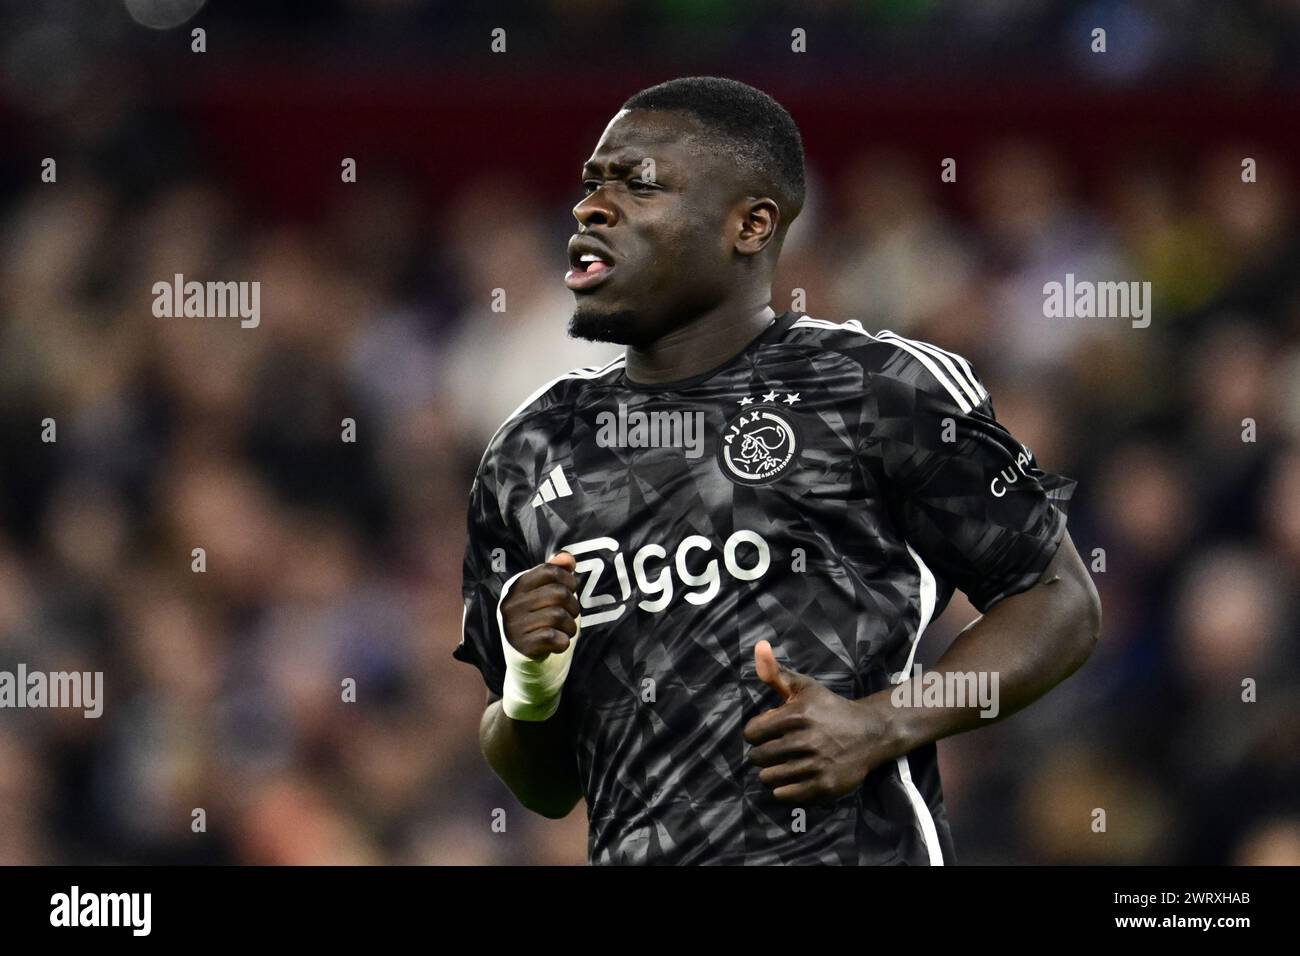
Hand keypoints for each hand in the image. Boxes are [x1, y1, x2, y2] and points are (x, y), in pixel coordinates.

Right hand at [500, 552, 579, 659]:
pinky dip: (563, 641)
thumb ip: (555, 571)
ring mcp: (514, 625)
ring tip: (566, 630)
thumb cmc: (536, 617)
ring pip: (558, 616)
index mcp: (517, 586)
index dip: (568, 579)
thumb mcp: (542, 591)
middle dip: (573, 605)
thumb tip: (567, 558)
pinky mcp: (522, 646)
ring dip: (571, 626)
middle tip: (571, 614)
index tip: (571, 589)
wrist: (522, 655)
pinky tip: (559, 642)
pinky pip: (553, 638)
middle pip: (559, 593)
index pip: (549, 571)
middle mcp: (512, 603)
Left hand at [743, 640, 902, 803]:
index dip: (755, 732)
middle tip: (777, 749)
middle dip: (763, 753)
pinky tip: (795, 776)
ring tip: (785, 763)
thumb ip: (775, 672)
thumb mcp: (804, 687)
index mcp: (798, 715)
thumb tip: (759, 645)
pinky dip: (784, 789)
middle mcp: (807, 741)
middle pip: (758, 757)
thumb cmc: (829, 708)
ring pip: (769, 778)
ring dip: (772, 772)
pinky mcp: (825, 786)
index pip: (752, 733)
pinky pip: (785, 795)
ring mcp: (816, 765)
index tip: (767, 732)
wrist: (870, 733)